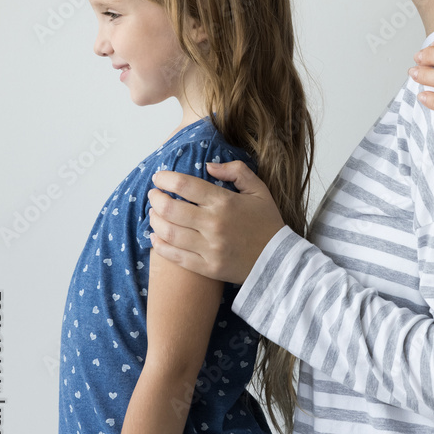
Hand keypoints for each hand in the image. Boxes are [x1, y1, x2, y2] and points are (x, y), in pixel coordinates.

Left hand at [148, 161, 284, 283]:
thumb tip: (208, 166)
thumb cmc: (267, 222)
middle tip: (153, 195)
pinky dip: (160, 245)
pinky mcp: (206, 267)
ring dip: (155, 221)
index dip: (166, 179)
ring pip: (169, 232)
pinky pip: (175, 256)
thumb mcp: (259, 190)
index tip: (159, 177)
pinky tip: (156, 237)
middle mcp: (214, 224)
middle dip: (156, 199)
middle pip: (171, 208)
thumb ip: (236, 171)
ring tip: (153, 214)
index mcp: (225, 202)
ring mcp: (209, 248)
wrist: (279, 259)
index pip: (186, 185)